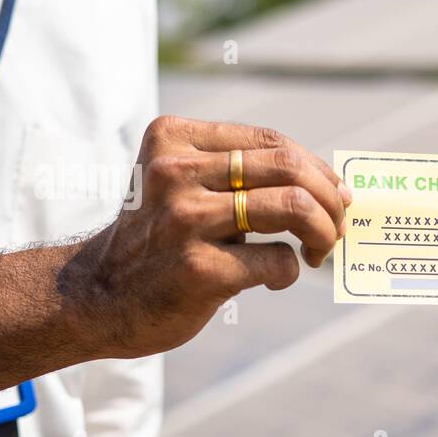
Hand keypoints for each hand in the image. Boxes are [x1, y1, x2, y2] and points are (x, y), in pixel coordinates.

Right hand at [60, 116, 350, 359]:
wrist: (99, 297)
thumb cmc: (160, 241)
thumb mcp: (184, 186)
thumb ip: (242, 176)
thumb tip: (336, 187)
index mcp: (173, 139)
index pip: (271, 141)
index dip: (316, 168)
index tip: (334, 195)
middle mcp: (175, 171)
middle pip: (289, 169)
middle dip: (330, 199)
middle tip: (338, 225)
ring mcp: (185, 220)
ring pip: (294, 207)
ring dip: (325, 232)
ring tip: (320, 251)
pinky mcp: (198, 269)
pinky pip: (278, 260)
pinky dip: (290, 271)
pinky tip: (274, 280)